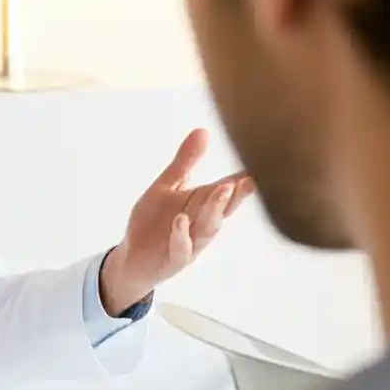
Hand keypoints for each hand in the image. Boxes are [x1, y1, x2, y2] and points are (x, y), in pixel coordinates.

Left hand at [101, 129, 253, 314]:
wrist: (132, 258)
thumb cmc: (152, 221)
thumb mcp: (167, 186)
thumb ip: (185, 162)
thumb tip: (203, 130)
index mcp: (202, 205)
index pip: (226, 190)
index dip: (242, 181)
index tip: (258, 166)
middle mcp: (201, 224)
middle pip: (222, 209)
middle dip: (233, 194)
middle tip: (246, 178)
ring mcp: (191, 243)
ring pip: (208, 227)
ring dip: (215, 209)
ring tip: (222, 189)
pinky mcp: (173, 259)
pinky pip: (181, 248)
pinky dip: (181, 235)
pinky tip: (180, 219)